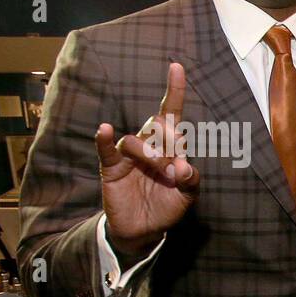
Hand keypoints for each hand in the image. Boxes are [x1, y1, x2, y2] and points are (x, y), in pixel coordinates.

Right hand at [96, 62, 199, 254]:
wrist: (145, 230)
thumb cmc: (167, 207)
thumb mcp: (188, 196)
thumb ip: (191, 180)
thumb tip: (184, 167)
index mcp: (170, 148)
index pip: (172, 114)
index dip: (175, 91)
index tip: (177, 67)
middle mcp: (150, 145)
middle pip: (159, 127)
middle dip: (170, 142)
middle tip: (175, 168)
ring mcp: (130, 155)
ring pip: (137, 140)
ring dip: (150, 155)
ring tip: (162, 172)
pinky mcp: (111, 167)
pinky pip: (107, 149)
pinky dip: (104, 139)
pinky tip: (104, 130)